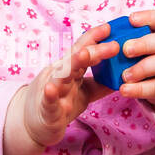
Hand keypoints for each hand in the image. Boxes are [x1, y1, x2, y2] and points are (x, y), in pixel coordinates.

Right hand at [18, 23, 118, 148]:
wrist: (31, 126)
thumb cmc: (59, 106)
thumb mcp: (84, 94)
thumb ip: (100, 84)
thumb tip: (123, 75)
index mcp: (70, 70)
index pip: (82, 49)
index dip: (95, 38)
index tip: (110, 28)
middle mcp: (59, 76)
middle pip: (76, 60)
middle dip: (94, 50)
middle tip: (114, 45)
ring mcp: (51, 90)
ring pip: (62, 75)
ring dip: (73, 64)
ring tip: (84, 54)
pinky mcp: (46, 109)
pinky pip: (48, 100)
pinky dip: (50, 94)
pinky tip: (51, 88)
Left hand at [99, 9, 154, 111]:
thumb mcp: (151, 40)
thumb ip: (133, 35)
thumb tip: (105, 32)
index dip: (147, 18)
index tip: (131, 19)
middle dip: (144, 44)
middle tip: (126, 50)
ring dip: (142, 69)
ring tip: (125, 75)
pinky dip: (140, 89)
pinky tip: (125, 89)